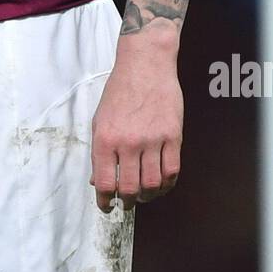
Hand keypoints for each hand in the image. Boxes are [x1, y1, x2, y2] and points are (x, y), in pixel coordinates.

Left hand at [90, 31, 182, 212]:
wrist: (145, 64)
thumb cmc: (119, 91)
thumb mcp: (99, 120)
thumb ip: (98, 152)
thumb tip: (99, 182)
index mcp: (105, 139)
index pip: (105, 182)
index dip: (105, 201)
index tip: (107, 207)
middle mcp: (128, 142)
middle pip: (129, 188)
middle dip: (126, 202)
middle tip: (126, 202)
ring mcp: (153, 139)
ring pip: (152, 184)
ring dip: (147, 195)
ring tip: (143, 194)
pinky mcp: (173, 135)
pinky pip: (172, 171)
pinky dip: (167, 184)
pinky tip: (161, 183)